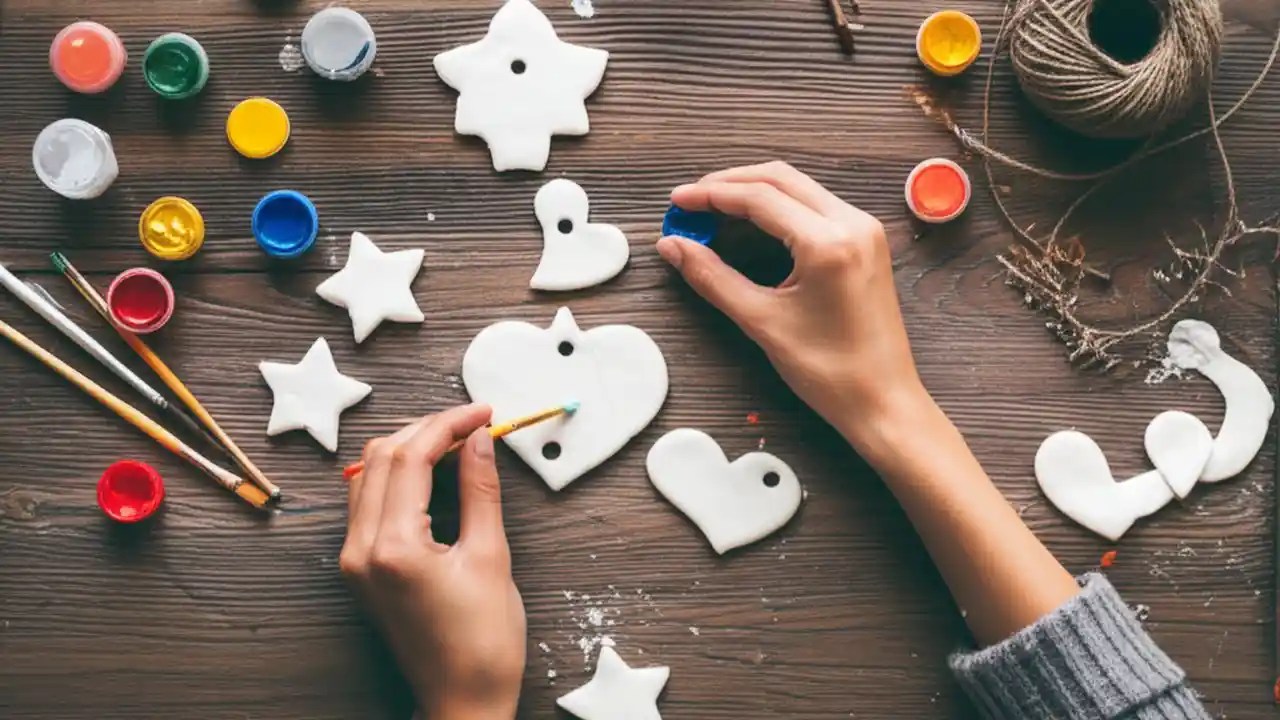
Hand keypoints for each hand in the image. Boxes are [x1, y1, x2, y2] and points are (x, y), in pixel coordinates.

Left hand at [340, 404, 524, 719]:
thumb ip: (479, 490)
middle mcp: (361, 550)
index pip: (411, 457)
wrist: (461, 700)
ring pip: (370, 475)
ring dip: (409, 448)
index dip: (449, 423)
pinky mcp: (361, 569)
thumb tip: (479, 441)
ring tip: (456, 442)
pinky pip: (369, 502)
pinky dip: (398, 477)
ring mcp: (355, 560)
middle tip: (473, 423)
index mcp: (392, 547)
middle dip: (428, 429)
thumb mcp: (491, 557)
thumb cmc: (482, 644)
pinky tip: (433, 473)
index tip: (483, 413)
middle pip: (382, 457)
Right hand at [656, 162, 926, 459]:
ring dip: (754, 191)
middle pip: (780, 178)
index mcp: (829, 243)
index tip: (678, 202)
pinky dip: (778, 205)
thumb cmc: (831, 372)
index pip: (759, 197)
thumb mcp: (762, 322)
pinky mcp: (866, 242)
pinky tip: (751, 222)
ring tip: (713, 209)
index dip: (711, 195)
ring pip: (798, 187)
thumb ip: (713, 277)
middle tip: (691, 201)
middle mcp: (852, 224)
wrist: (883, 401)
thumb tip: (674, 246)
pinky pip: (815, 205)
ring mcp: (864, 231)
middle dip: (730, 184)